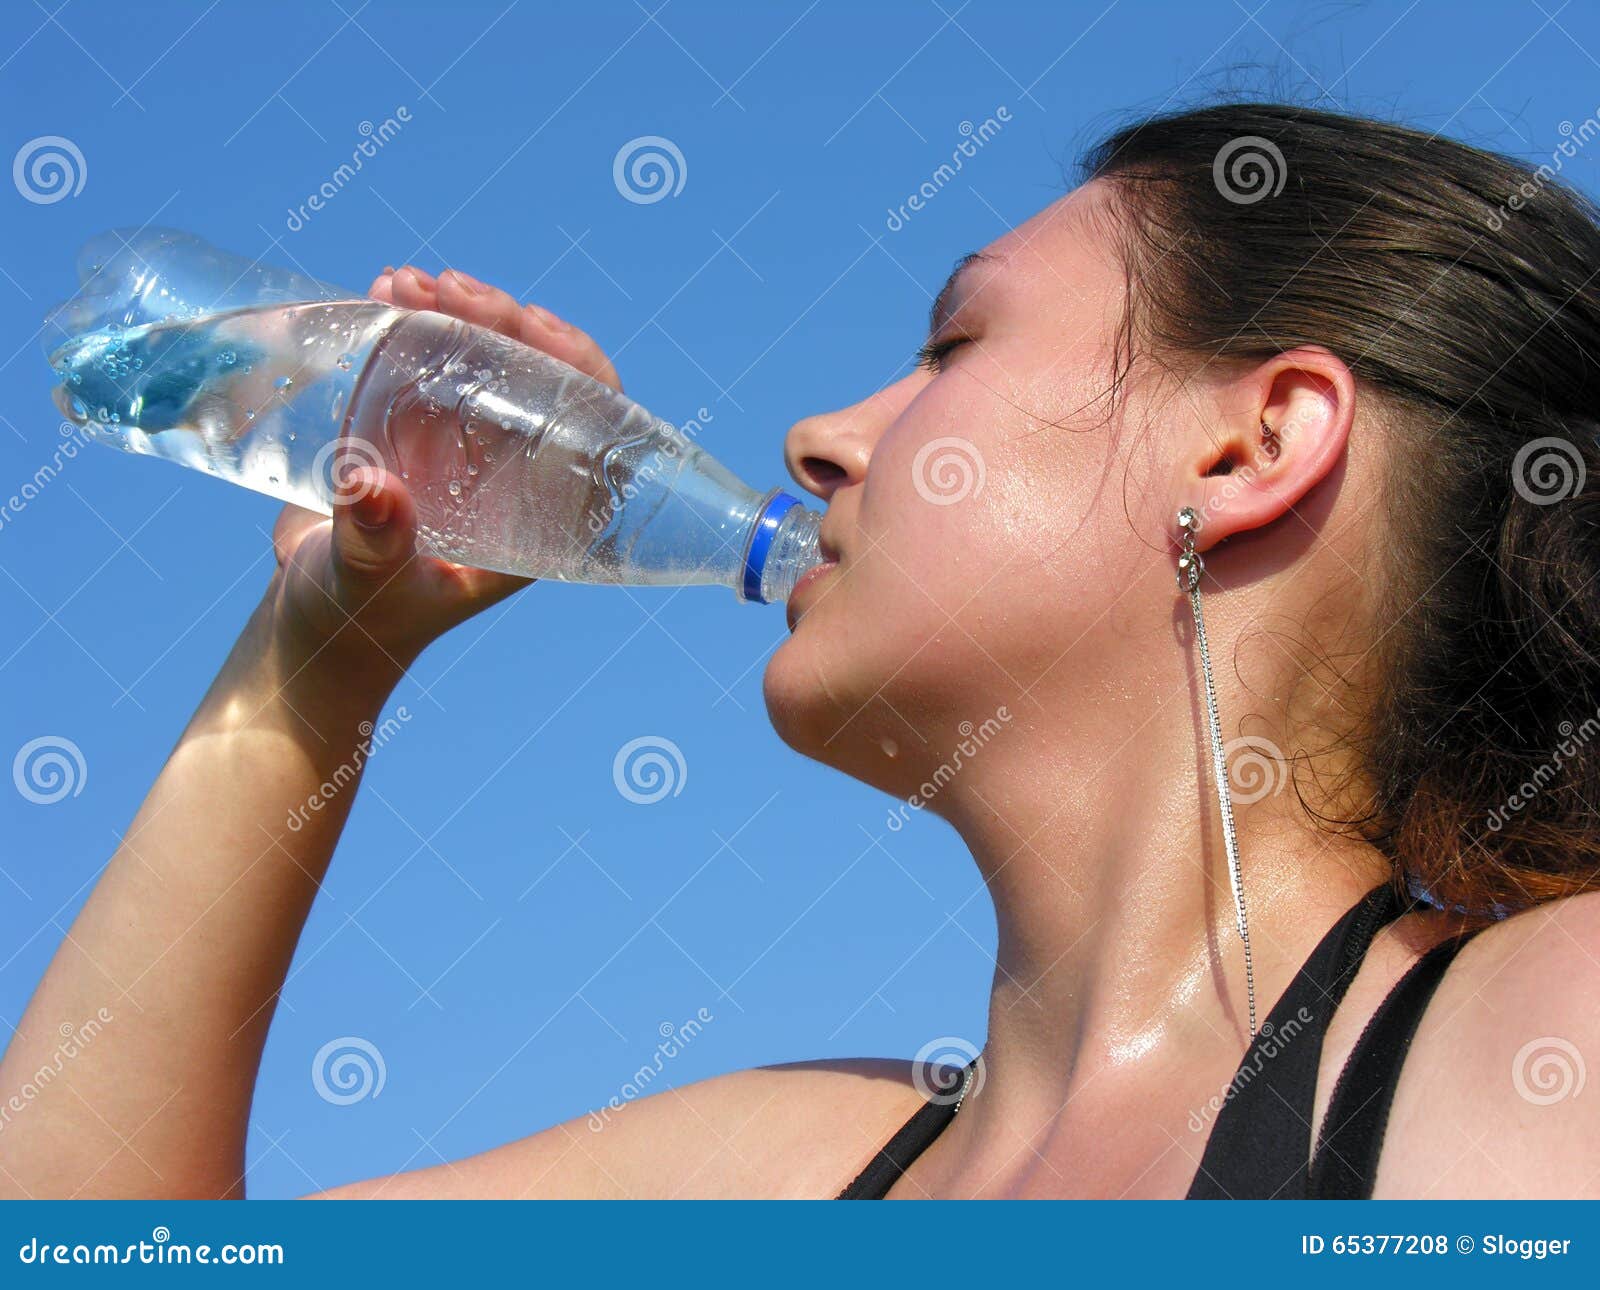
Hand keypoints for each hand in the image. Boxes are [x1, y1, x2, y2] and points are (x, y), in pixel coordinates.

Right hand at [265, 266, 622, 682]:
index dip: (576, 366)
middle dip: (502, 322)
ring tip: (402, 284)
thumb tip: (370, 485)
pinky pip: (425, 362)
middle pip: (535, 379)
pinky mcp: (407, 433)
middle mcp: (505, 476)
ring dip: (453, 312)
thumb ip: (373, 540)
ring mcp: (458, 450)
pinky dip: (410, 322)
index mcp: (531, 515)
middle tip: (450, 290)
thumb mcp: (366, 581)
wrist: (309, 627)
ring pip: (481, 360)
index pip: (589, 428)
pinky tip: (384, 289)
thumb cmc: (354, 621)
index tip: (532, 324)